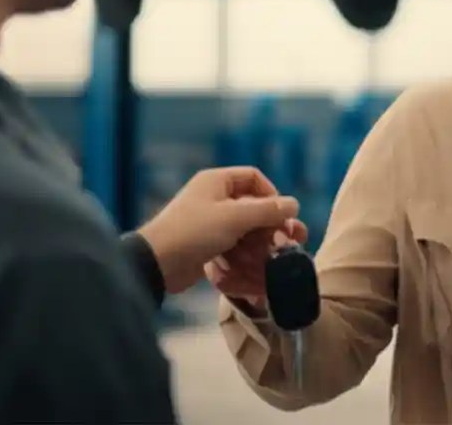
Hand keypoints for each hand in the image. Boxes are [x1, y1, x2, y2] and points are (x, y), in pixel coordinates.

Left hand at [137, 167, 300, 294]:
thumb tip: (294, 204)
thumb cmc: (195, 232)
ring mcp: (209, 224)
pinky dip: (245, 257)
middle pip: (252, 208)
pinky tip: (257, 272)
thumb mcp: (235, 218)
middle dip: (271, 227)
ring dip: (261, 245)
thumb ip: (267, 210)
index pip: (253, 178)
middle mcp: (213, 199)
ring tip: (275, 261)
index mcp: (217, 181)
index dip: (272, 195)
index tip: (282, 215)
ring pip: (245, 231)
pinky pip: (233, 248)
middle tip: (290, 243)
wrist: (156, 263)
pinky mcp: (205, 246)